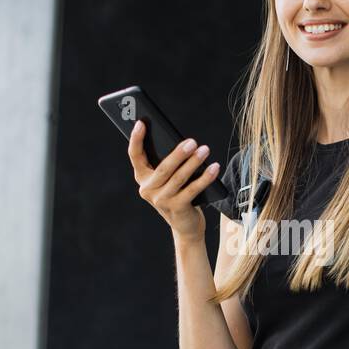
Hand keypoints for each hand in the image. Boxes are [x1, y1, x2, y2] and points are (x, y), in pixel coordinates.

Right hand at [127, 120, 219, 240]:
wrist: (185, 225)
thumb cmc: (177, 193)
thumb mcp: (168, 178)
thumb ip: (168, 162)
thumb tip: (182, 141)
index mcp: (142, 177)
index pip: (135, 156)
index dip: (136, 139)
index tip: (141, 123)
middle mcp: (148, 189)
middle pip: (163, 168)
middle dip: (178, 153)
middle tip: (192, 141)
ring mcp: (161, 201)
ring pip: (179, 178)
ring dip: (194, 163)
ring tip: (205, 150)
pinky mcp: (177, 209)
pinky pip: (193, 189)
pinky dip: (205, 177)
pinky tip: (214, 167)